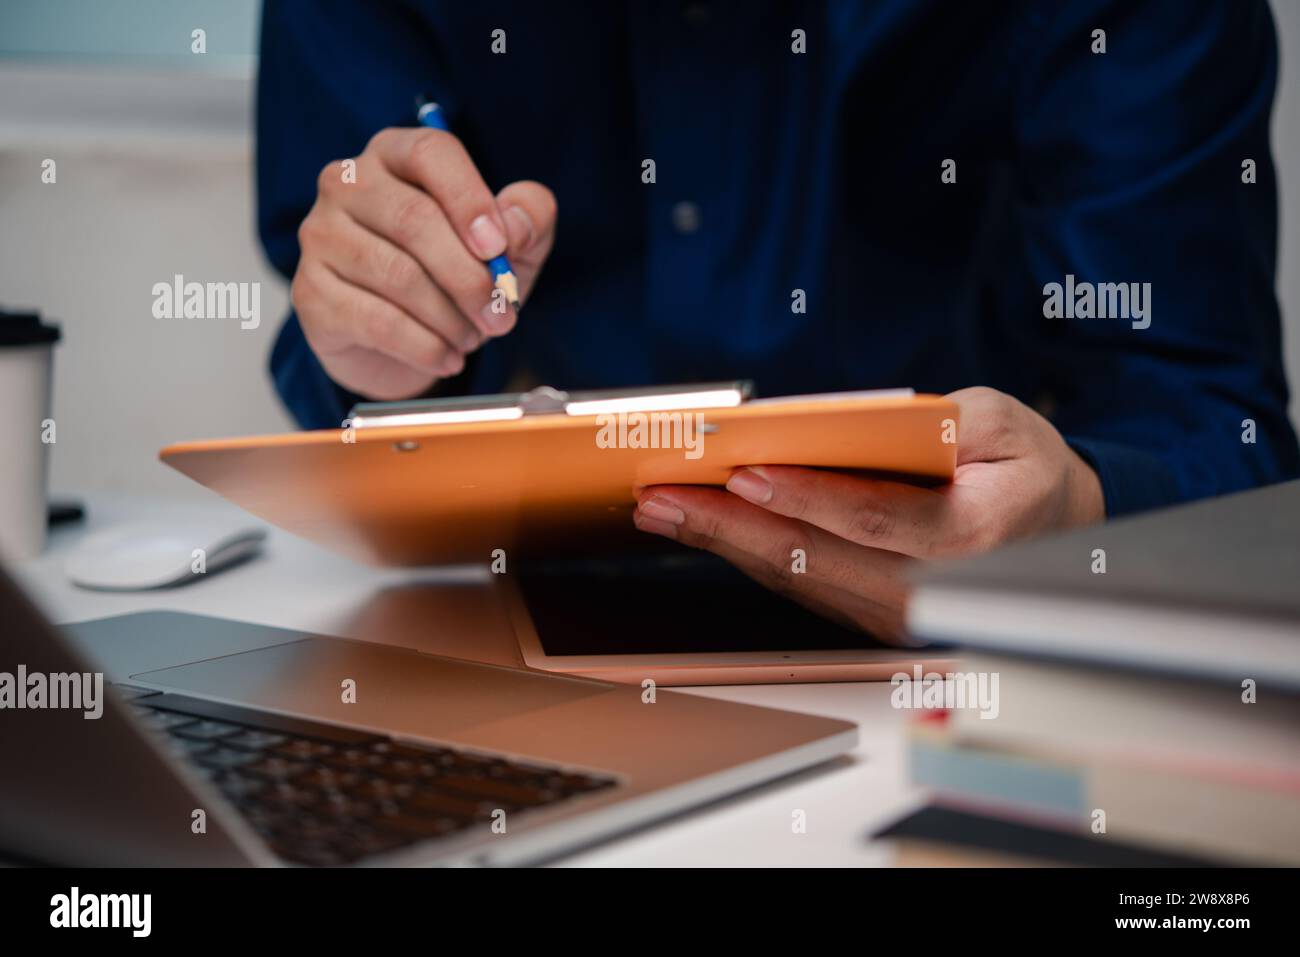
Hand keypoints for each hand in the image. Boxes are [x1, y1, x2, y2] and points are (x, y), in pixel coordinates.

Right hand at [291, 127, 556, 399]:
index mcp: (396, 154)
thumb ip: (528, 219)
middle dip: (470, 277)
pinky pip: (377, 321)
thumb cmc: (457, 275)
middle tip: (502, 316)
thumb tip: (517, 226)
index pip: (431, 154)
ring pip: (398, 275)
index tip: (500, 249)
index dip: (471, 200)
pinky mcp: (310, 292)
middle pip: (414, 219)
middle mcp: (347, 183)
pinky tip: (447, 358)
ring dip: (450, 318)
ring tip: (473, 338)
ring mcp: (321, 236)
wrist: (404, 343)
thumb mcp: (510, 245)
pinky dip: (425, 347)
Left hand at [632, 387, 1104, 643]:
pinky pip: (798, 583)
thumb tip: (842, 428)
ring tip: (662, 509)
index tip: (745, 475)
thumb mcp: (996, 421)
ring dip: (722, 543)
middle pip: (813, 560)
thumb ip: (933, 423)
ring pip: (795, 578)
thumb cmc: (1019, 467)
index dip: (807, 498)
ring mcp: (894, 613)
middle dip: (729, 526)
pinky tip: (703, 528)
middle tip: (663, 497)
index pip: (875, 521)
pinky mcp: (869, 615)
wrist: (1050, 527)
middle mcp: (926, 591)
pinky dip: (745, 553)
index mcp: (969, 540)